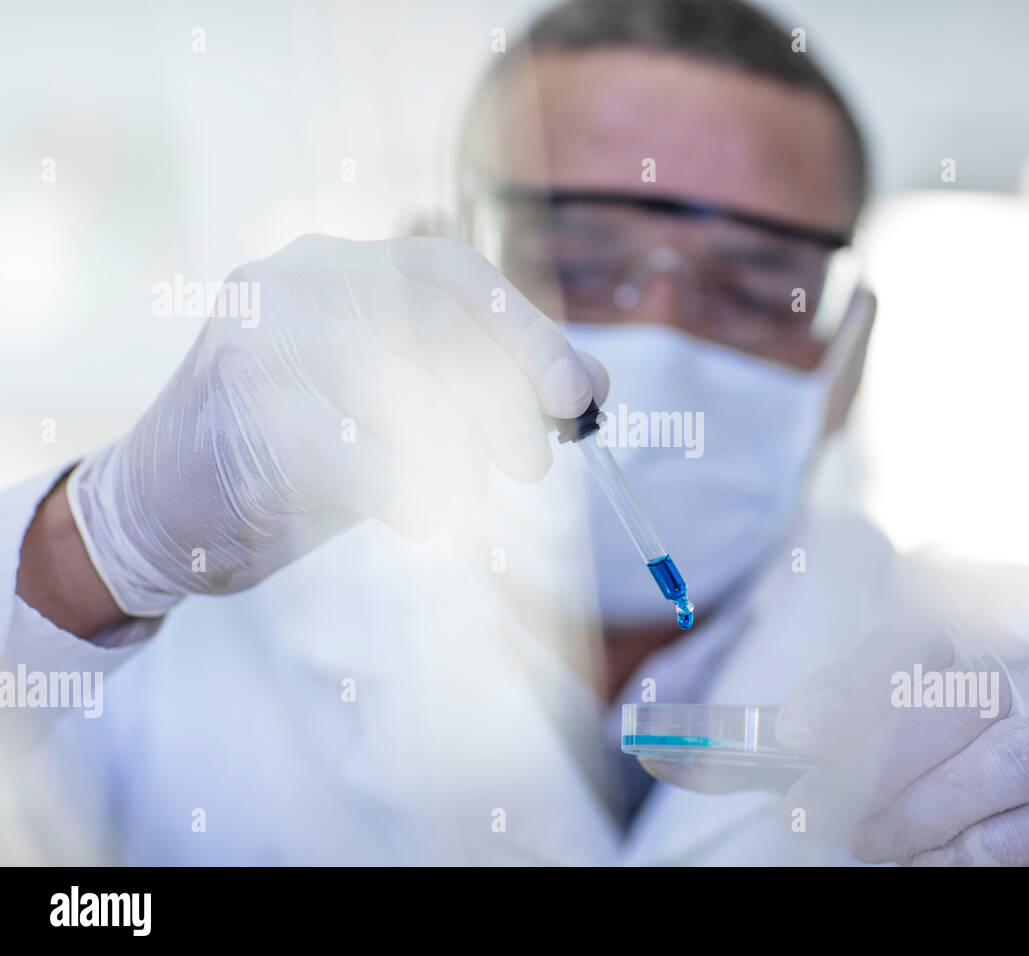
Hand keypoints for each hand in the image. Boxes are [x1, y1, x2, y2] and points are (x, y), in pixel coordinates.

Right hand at [66, 234, 607, 616]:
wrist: (160, 507)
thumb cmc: (299, 450)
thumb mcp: (397, 404)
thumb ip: (482, 384)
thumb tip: (592, 385)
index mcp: (338, 266)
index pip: (452, 275)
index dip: (527, 330)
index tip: (580, 394)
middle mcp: (294, 284)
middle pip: (439, 330)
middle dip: (505, 405)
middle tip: (532, 465)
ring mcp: (260, 344)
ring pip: (407, 394)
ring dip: (457, 462)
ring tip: (456, 495)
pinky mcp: (243, 419)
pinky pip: (364, 459)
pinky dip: (409, 496)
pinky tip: (412, 518)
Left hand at [643, 623, 1028, 865]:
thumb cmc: (924, 770)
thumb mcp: (858, 739)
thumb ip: (794, 739)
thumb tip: (675, 751)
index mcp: (950, 640)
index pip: (907, 642)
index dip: (851, 686)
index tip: (794, 735)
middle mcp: (1011, 670)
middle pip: (954, 698)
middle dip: (880, 767)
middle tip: (820, 815)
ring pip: (1007, 755)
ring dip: (928, 811)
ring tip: (877, 841)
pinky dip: (982, 846)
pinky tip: (947, 854)